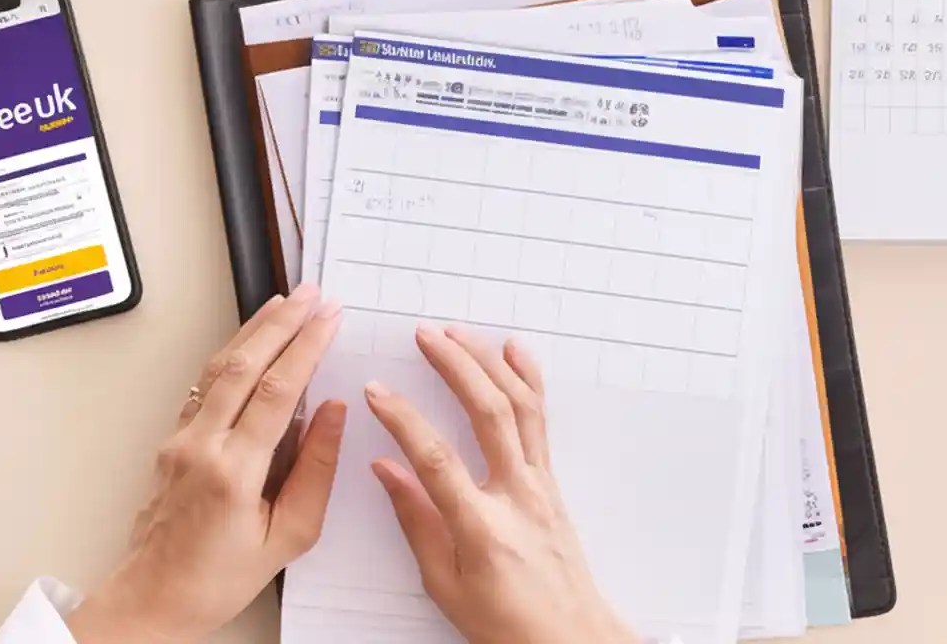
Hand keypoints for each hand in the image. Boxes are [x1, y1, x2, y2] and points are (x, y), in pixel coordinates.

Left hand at [67, 284, 345, 643]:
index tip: (330, 318)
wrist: (152, 599)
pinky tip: (249, 341)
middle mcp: (202, 446)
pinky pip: (204, 386)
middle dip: (282, 322)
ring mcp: (181, 439)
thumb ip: (315, 471)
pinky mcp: (173, 441)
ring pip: (218, 368)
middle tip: (313, 294)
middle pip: (244, 365)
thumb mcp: (289, 537)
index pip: (277, 391)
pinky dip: (231, 354)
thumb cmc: (218, 579)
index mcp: (234, 472)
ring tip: (284, 302)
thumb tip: (333, 412)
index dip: (307, 347)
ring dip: (254, 329)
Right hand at [366, 326, 640, 643]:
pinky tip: (514, 352)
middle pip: (490, 414)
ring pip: (520, 406)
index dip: (404, 421)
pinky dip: (528, 379)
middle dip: (456, 367)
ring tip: (459, 333)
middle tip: (425, 336)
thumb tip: (386, 469)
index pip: (438, 460)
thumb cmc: (507, 622)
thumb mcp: (445, 585)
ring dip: (489, 362)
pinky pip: (540, 418)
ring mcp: (540, 483)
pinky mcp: (551, 479)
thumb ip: (416, 522)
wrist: (570, 636)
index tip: (376, 391)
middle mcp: (518, 495)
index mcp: (484, 528)